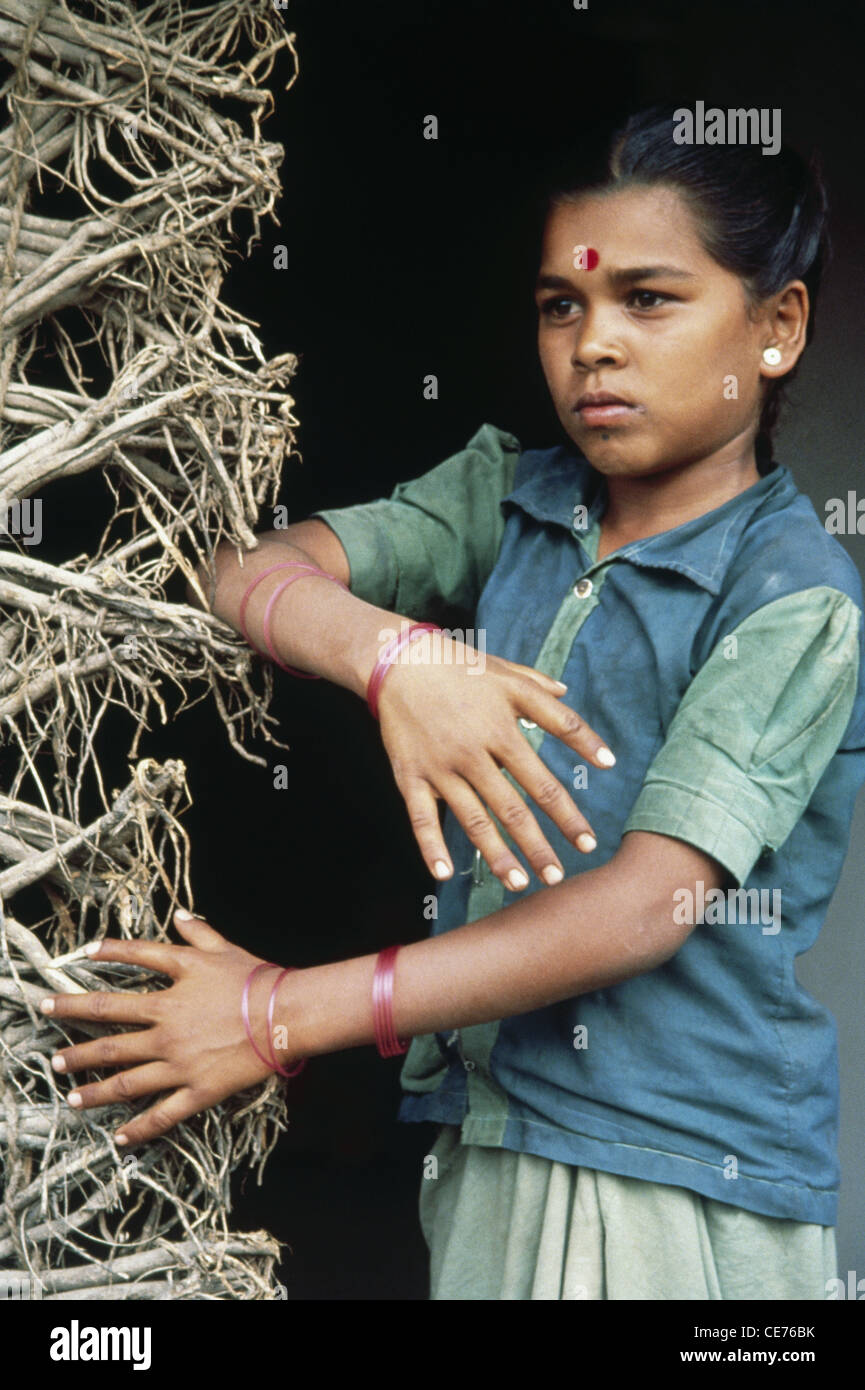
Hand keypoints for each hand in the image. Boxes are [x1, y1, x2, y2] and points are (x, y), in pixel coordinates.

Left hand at [40, 911, 295, 1146]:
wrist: (285, 1014)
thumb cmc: (254, 979)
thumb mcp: (220, 949)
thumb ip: (194, 933)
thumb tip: (178, 915)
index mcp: (168, 998)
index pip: (119, 986)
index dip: (92, 977)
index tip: (71, 977)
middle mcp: (165, 1032)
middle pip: (109, 1042)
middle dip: (76, 1050)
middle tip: (52, 1057)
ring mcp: (179, 1065)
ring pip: (126, 1082)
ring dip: (95, 1091)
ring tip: (71, 1097)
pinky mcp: (198, 1090)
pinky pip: (163, 1114)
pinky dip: (139, 1129)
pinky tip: (119, 1138)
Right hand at [376, 633, 614, 889]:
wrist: (398, 660)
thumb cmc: (459, 666)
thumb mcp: (506, 672)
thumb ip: (541, 692)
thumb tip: (571, 695)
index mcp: (502, 728)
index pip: (543, 779)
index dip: (567, 812)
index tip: (587, 839)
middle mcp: (474, 751)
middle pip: (513, 807)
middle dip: (538, 846)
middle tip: (558, 877)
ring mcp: (441, 766)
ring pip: (473, 819)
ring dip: (498, 855)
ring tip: (519, 883)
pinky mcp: (411, 775)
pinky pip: (421, 817)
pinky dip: (431, 846)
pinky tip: (444, 874)